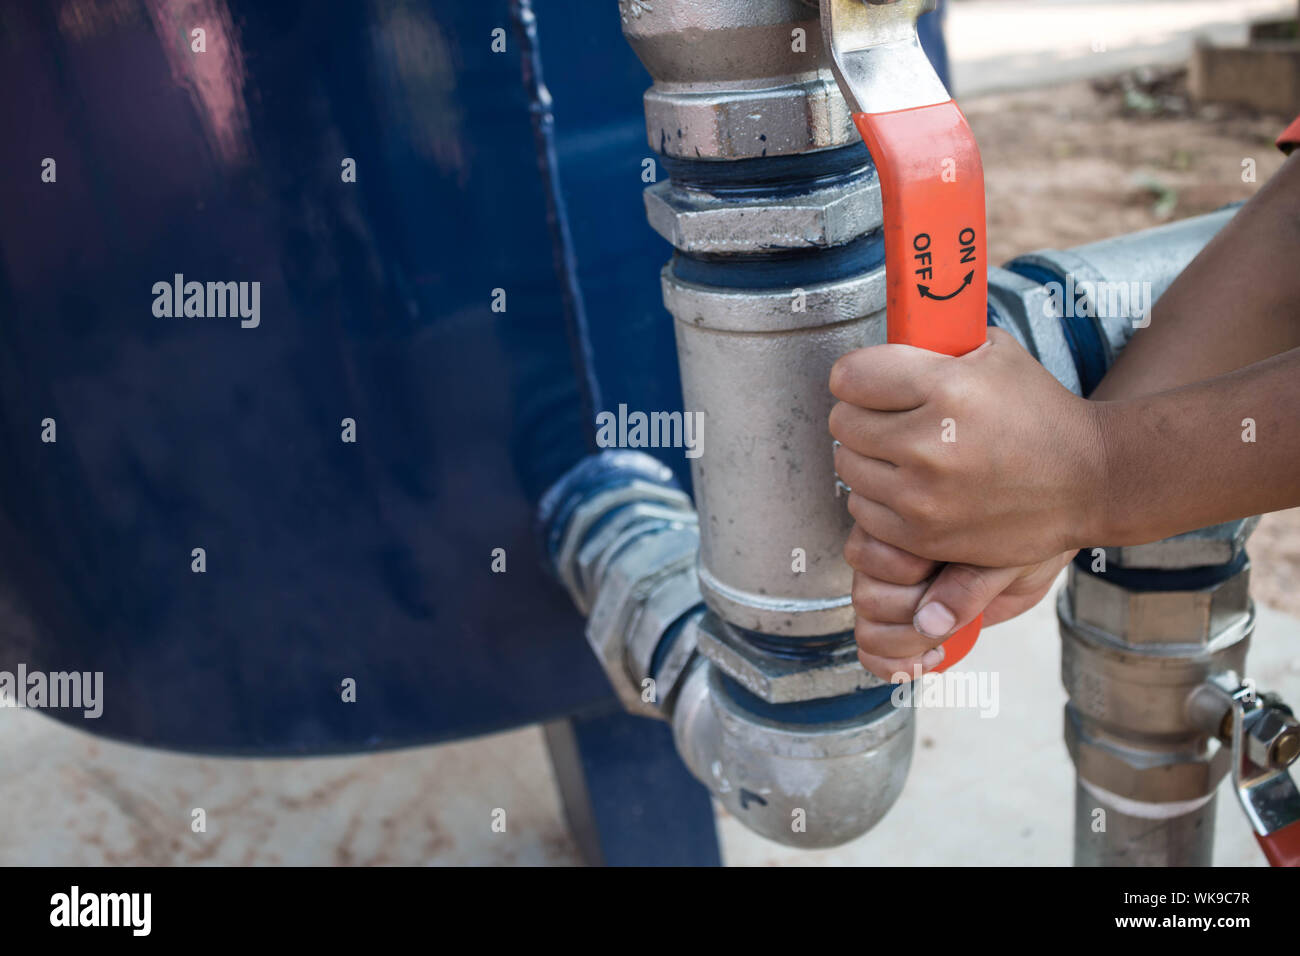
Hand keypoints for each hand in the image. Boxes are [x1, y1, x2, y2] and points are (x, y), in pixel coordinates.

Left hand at [829, 328, 1104, 568]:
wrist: (1088, 481)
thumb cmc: (1036, 410)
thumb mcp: (993, 352)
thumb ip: (930, 341)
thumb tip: (880, 336)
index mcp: (948, 388)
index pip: (850, 376)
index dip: (857, 375)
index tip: (869, 381)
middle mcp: (930, 444)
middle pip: (842, 422)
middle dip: (861, 413)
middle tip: (888, 415)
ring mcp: (924, 496)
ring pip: (847, 466)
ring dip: (867, 456)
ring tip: (901, 450)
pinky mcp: (923, 535)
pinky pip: (862, 509)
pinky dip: (876, 496)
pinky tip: (907, 484)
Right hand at [844, 524, 1074, 680]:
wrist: (1039, 541)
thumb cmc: (1021, 533)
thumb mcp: (1002, 556)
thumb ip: (967, 584)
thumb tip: (927, 621)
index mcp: (900, 525)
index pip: (866, 557)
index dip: (907, 576)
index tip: (946, 567)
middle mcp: (886, 556)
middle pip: (865, 599)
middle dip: (912, 614)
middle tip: (953, 608)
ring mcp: (891, 591)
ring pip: (867, 631)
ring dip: (908, 645)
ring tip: (945, 637)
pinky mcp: (902, 623)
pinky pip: (873, 654)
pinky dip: (898, 666)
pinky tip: (934, 655)